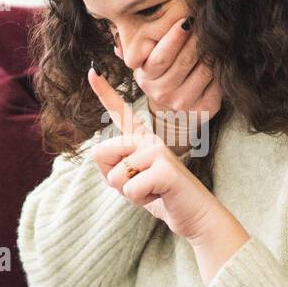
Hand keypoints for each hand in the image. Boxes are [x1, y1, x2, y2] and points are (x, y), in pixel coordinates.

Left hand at [87, 65, 218, 240]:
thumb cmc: (162, 198)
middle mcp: (149, 139)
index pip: (120, 112)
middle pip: (101, 152)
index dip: (104, 92)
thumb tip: (98, 152)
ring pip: (115, 175)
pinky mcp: (166, 168)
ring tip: (153, 191)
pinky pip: (130, 187)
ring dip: (130, 193)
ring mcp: (158, 151)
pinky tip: (160, 195)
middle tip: (142, 185)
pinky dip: (140, 200)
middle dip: (113, 178)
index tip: (92, 71)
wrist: (195, 216)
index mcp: (142, 139)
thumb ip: (114, 167)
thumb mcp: (131, 182)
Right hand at [130, 18, 221, 152]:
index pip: (161, 57)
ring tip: (214, 34)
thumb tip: (106, 49)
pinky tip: (220, 54)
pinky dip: (221, 66)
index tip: (185, 19)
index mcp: (146, 78)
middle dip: (197, 37)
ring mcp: (185, 102)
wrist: (175, 115)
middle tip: (205, 20)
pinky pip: (218, 81)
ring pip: (205, 69)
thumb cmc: (161, 78)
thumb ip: (130, 50)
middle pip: (186, 60)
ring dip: (211, 49)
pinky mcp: (206, 108)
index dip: (175, 37)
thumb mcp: (144, 65)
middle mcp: (163, 93)